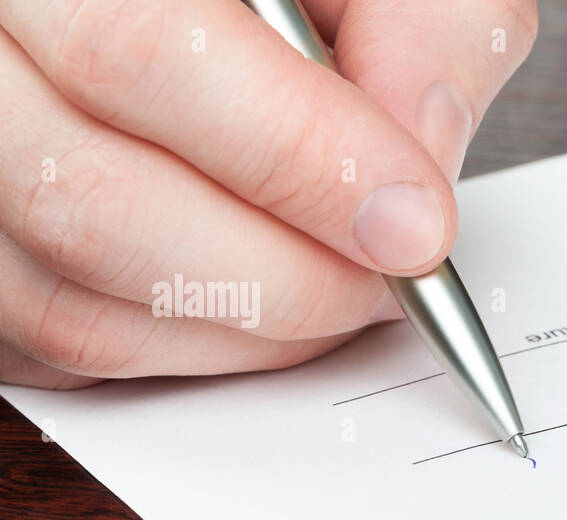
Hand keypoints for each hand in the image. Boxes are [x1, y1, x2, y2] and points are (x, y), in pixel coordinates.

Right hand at [0, 0, 536, 387]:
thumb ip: (422, 27)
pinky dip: (184, 348)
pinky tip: (263, 301)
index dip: (299, 162)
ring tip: (342, 290)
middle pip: (90, 203)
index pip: (140, 54)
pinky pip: (55, 345)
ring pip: (65, 301)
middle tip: (390, 278)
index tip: (415, 226)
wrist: (209, 12)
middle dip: (284, 276)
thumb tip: (413, 195)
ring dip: (242, 328)